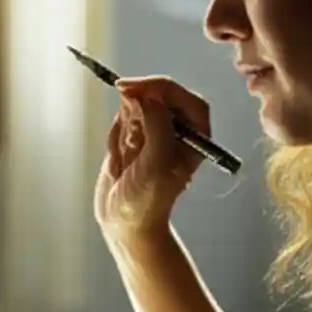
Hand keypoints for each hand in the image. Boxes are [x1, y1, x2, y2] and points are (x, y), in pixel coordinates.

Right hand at [95, 76, 210, 235]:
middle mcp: (178, 131)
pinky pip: (122, 120)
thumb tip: (149, 95)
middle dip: (138, 108)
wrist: (123, 223)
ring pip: (137, 106)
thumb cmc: (146, 201)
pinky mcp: (134, 136)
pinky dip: (114, 136)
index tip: (136, 89)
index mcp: (196, 137)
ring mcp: (154, 131)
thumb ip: (157, 125)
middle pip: (160, 96)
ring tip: (124, 160)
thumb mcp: (156, 164)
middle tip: (121, 110)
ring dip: (123, 128)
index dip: (162, 88)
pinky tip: (117, 161)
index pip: (186, 99)